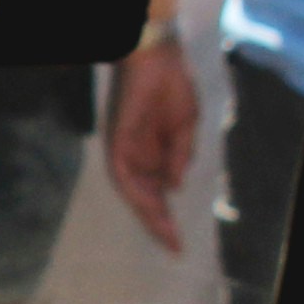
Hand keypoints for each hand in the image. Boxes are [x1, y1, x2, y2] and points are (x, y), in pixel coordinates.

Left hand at [108, 33, 199, 252]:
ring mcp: (126, 148)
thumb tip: (176, 186)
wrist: (159, 57)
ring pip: (133, 190)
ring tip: (166, 233)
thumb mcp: (185, 127)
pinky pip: (123, 170)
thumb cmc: (172, 87)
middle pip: (144, 197)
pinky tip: (151, 205)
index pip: (157, 193)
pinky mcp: (118, 137)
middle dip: (158, 222)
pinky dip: (135, 189)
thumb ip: (179, 156)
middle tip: (175, 246)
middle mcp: (137, 156)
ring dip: (148, 212)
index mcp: (153, 155)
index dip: (166, 216)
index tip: (179, 241)